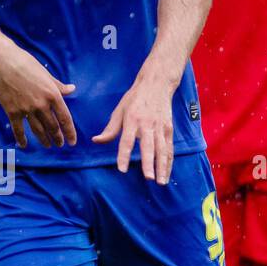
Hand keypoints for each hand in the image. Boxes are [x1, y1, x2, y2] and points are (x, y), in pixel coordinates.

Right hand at [0, 35, 75, 147]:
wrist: (3, 61)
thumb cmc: (25, 63)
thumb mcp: (46, 74)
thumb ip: (58, 85)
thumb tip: (72, 89)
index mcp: (52, 94)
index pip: (65, 118)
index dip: (70, 132)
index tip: (72, 141)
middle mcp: (41, 105)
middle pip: (52, 127)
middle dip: (57, 138)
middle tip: (60, 144)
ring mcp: (26, 109)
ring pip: (38, 130)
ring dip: (44, 140)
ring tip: (48, 145)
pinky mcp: (12, 111)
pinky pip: (18, 129)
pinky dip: (21, 139)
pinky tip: (24, 145)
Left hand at [93, 60, 177, 180]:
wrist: (157, 84)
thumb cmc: (135, 98)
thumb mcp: (119, 110)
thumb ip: (110, 129)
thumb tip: (96, 141)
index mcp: (132, 119)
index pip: (127, 141)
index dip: (124, 155)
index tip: (122, 169)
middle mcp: (147, 124)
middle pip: (148, 147)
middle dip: (149, 163)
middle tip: (148, 178)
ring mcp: (160, 127)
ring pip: (162, 150)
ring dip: (162, 167)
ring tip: (160, 182)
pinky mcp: (169, 129)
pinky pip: (170, 148)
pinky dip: (169, 162)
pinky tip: (167, 174)